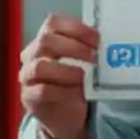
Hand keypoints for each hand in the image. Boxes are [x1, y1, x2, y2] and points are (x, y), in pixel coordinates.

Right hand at [19, 12, 98, 138]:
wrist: (64, 115)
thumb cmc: (74, 82)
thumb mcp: (82, 62)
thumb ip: (89, 49)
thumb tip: (111, 40)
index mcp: (46, 39)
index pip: (53, 23)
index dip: (76, 28)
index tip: (97, 38)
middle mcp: (32, 54)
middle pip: (46, 41)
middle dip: (73, 47)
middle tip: (93, 56)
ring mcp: (27, 75)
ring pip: (40, 67)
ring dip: (66, 70)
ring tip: (84, 76)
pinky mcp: (29, 97)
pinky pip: (42, 91)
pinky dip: (62, 91)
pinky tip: (77, 93)